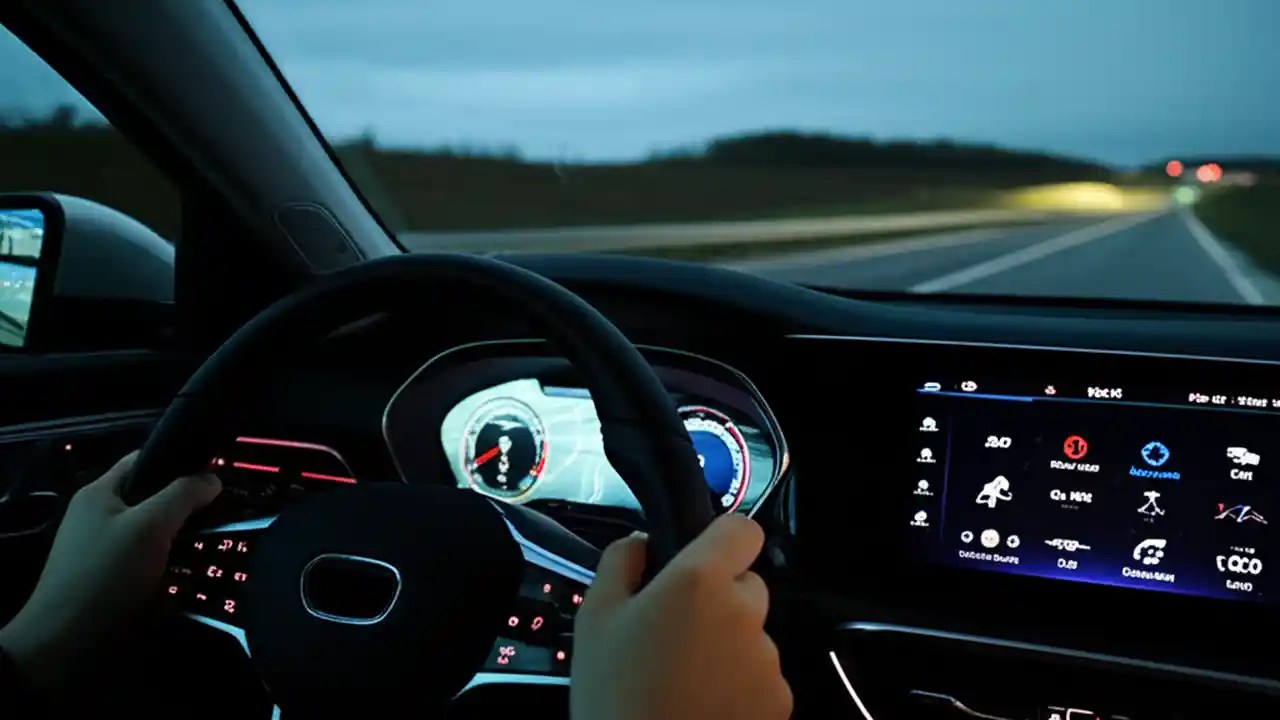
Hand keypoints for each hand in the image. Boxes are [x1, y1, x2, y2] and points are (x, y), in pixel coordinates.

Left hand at [0, 452, 219, 687]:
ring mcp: (104, 548)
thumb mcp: (149, 526)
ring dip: (182, 534)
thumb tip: (212, 478)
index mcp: (99, 493)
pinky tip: (195, 569)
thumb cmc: (107, 573)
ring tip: (217, 539)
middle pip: (150, 496)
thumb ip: (182, 495)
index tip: (215, 473)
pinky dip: (171, 560)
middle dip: (186, 502)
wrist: (68, 639)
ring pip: (153, 530)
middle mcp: (99, 515)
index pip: (142, 459)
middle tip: (223, 510)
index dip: (178, 460)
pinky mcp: (113, 576)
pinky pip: (149, 557)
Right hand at [572, 515, 791, 719]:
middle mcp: (744, 613)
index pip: (743, 529)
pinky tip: (702, 705)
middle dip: (718, 600)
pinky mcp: (780, 701)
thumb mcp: (594, 619)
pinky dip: (739, 686)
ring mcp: (767, 661)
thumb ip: (619, 563)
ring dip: (728, 646)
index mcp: (700, 582)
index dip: (722, 540)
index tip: (699, 561)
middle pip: (747, 585)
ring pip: (752, 634)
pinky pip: (761, 677)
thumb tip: (641, 543)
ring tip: (684, 679)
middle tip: (675, 633)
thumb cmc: (614, 695)